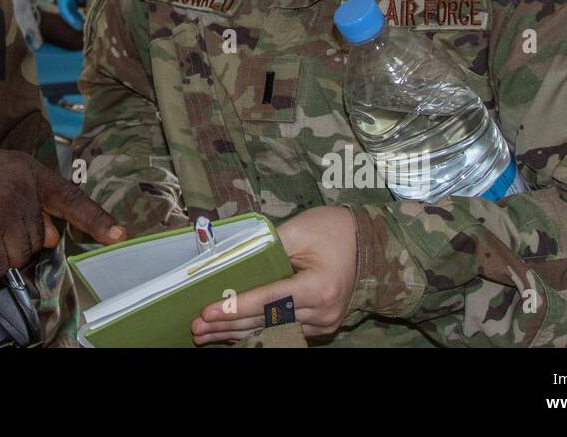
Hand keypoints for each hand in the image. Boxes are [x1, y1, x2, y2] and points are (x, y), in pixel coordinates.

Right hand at [0, 150, 125, 281]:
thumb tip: (51, 234)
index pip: (68, 196)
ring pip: (17, 257)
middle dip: (10, 241)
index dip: (95, 218)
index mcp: (24, 169)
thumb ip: (25, 199)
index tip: (119, 235)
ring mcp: (4, 210)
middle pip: (37, 238)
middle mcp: (19, 187)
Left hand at [54, 0, 87, 30]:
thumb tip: (84, 5)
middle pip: (69, 10)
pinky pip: (64, 10)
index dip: (78, 14)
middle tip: (82, 27)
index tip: (85, 20)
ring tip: (79, 27)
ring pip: (66, 12)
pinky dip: (70, 17)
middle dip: (76, 19)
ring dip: (73, 20)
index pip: (73, 6)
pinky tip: (75, 23)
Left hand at [191, 206, 356, 343]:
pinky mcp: (321, 325)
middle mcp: (323, 312)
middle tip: (196, 326)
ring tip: (205, 335)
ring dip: (237, 333)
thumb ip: (266, 247)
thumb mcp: (299, 230)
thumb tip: (231, 260)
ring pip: (272, 332)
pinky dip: (256, 331)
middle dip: (228, 325)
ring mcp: (324, 323)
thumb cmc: (333, 230)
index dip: (235, 307)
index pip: (268, 301)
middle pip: (266, 322)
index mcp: (318, 287)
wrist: (370, 244)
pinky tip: (231, 333)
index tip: (207, 311)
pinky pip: (283, 332)